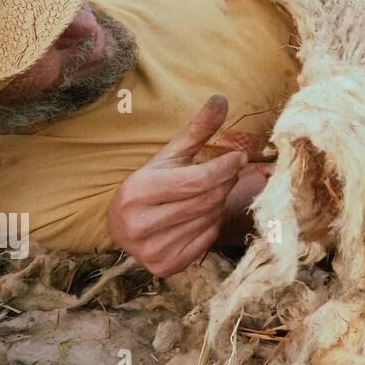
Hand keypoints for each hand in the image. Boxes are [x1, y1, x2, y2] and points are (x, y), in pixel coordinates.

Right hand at [108, 95, 249, 275]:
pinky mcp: (164, 267)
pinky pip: (207, 241)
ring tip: (208, 194)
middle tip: (227, 174)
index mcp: (137, 191)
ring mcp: (151, 250)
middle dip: (224, 184)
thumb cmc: (153, 183)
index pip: (197, 180)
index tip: (239, 157)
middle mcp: (139, 224)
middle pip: (207, 200)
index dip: (225, 167)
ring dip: (218, 203)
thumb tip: (222, 98)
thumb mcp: (171, 155)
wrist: (124, 226)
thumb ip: (197, 129)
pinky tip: (200, 215)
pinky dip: (211, 225)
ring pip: (209, 219)